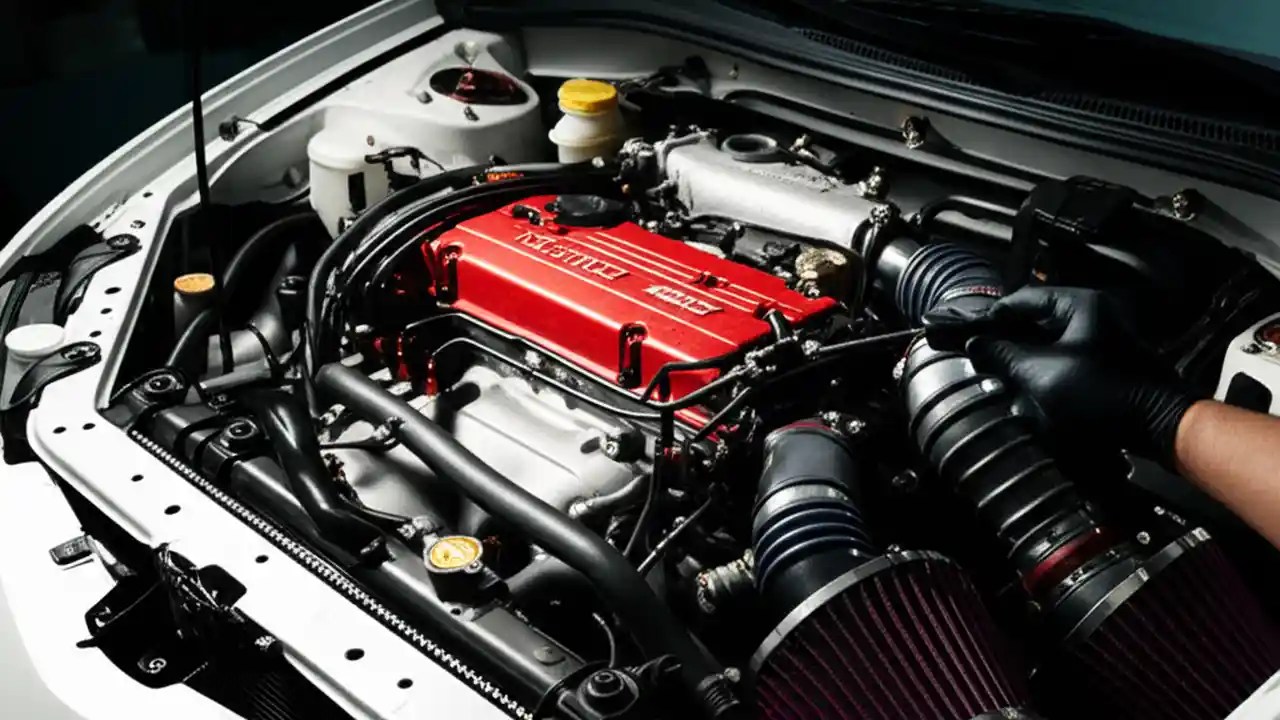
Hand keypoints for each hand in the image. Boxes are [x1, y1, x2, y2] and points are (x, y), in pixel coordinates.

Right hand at [950, 287, 1194, 465]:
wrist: (1158, 423)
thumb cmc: (1102, 392)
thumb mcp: (1042, 373)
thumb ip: (1004, 355)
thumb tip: (975, 344)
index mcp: (1080, 304)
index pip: (1025, 298)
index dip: (995, 315)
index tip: (973, 333)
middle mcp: (1094, 313)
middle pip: (1038, 318)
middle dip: (1009, 337)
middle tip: (984, 353)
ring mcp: (1103, 336)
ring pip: (1051, 339)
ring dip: (1026, 354)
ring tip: (1002, 371)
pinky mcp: (1108, 360)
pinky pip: (1066, 355)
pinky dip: (1045, 366)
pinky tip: (1029, 384)